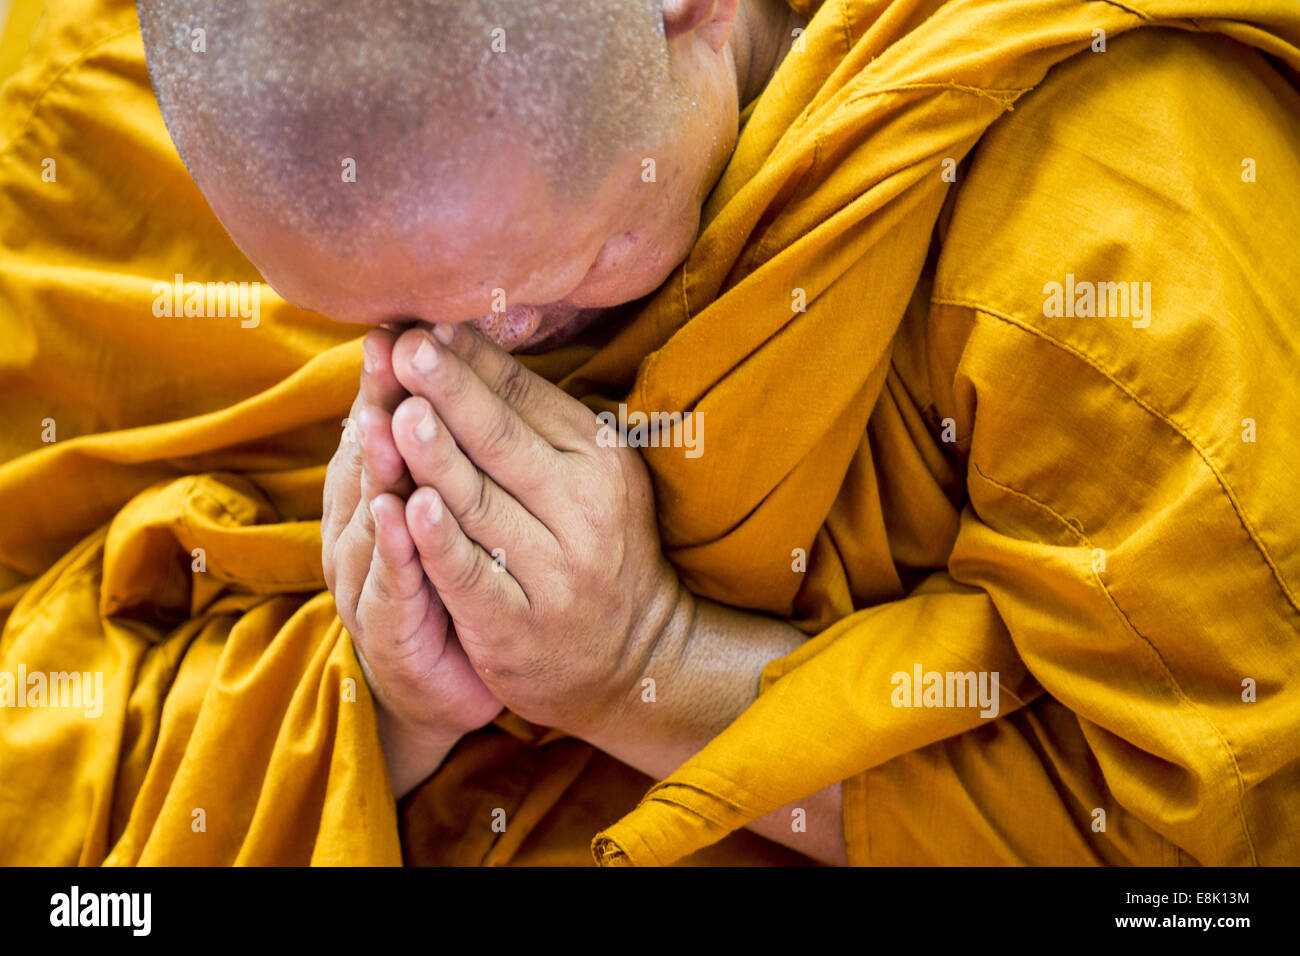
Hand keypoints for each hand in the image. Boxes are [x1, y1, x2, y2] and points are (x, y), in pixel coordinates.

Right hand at [322, 328, 502, 795]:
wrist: (449, 686)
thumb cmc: (454, 581)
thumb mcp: (449, 510)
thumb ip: (445, 448)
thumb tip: (457, 367)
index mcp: (378, 491)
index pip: (382, 423)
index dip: (390, 378)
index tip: (404, 324)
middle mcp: (364, 528)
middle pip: (369, 456)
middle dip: (381, 401)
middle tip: (390, 348)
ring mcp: (370, 579)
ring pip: (370, 513)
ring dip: (378, 464)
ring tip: (387, 416)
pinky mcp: (388, 631)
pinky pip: (390, 584)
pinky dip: (396, 548)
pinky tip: (401, 513)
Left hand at [386, 322, 686, 739]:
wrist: (636, 654)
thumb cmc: (597, 545)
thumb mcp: (589, 472)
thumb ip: (536, 414)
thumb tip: (464, 337)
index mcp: (597, 458)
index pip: (524, 397)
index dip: (470, 361)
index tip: (422, 326)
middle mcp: (582, 509)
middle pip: (499, 442)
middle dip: (447, 393)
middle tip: (401, 348)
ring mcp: (552, 571)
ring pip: (479, 505)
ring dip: (434, 458)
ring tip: (397, 413)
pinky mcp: (517, 626)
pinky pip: (472, 577)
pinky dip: (439, 543)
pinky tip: (409, 509)